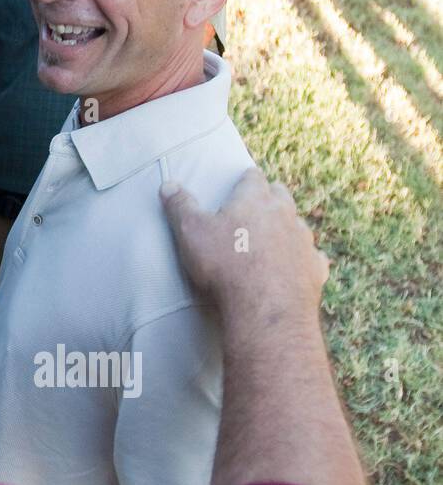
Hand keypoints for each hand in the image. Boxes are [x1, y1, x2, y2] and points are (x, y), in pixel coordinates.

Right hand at [160, 169, 329, 329]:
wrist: (265, 307)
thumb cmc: (224, 264)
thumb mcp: (190, 231)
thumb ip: (179, 205)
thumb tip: (168, 184)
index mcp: (255, 199)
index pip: (253, 177)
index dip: (245, 179)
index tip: (239, 182)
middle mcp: (285, 213)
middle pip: (281, 195)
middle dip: (269, 197)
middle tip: (254, 208)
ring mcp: (304, 240)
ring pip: (297, 225)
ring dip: (285, 228)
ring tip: (270, 241)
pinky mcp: (316, 267)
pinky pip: (311, 257)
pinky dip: (300, 259)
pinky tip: (290, 268)